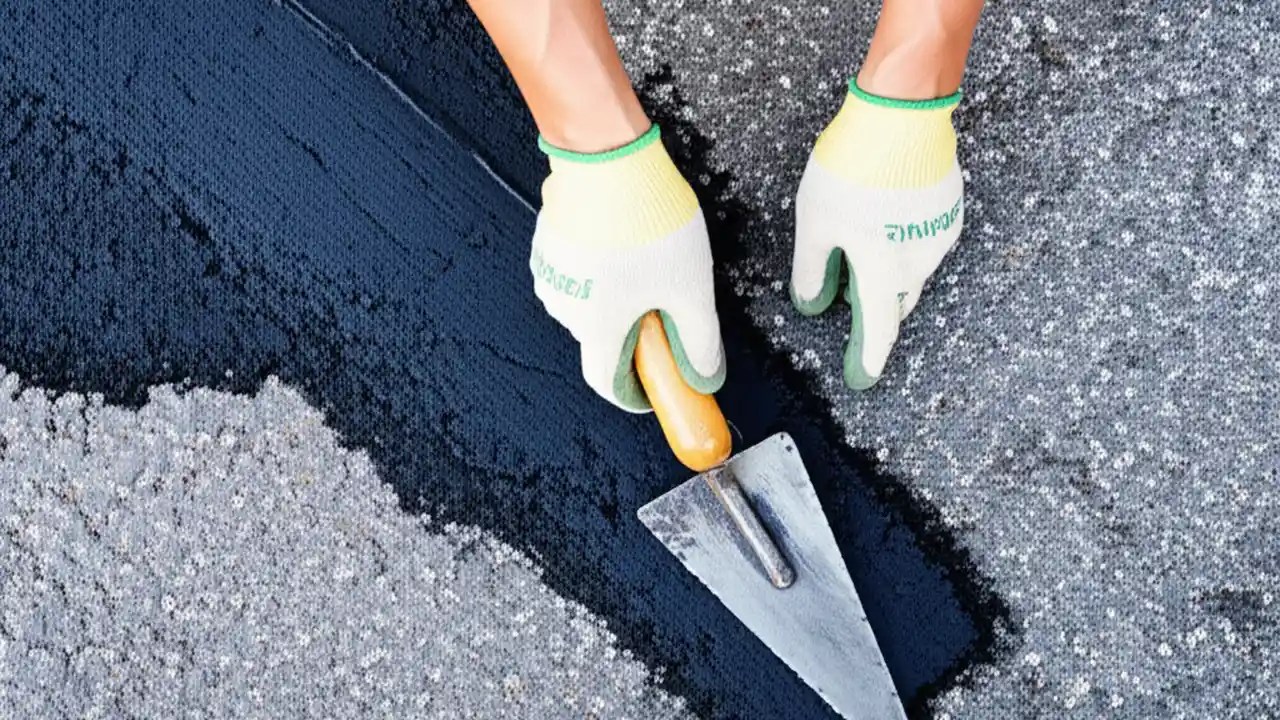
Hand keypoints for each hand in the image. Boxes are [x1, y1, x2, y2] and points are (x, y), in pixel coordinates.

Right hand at [531, 125, 724, 410]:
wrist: (606, 157)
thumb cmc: (646, 224)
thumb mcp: (690, 288)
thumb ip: (699, 340)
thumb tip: (705, 375)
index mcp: (596, 328)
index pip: (608, 382)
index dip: (634, 392)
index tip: (655, 387)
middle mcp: (565, 308)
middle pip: (604, 338)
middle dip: (636, 332)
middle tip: (668, 306)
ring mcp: (552, 272)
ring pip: (591, 300)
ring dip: (620, 296)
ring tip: (653, 262)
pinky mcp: (550, 240)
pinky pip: (579, 268)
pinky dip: (603, 267)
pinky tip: (629, 239)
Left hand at [791, 82, 963, 389]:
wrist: (902, 114)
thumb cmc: (855, 169)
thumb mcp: (815, 224)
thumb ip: (813, 270)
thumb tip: (810, 303)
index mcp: (885, 272)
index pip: (879, 331)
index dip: (868, 359)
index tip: (861, 379)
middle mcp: (920, 262)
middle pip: (895, 301)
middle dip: (873, 308)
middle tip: (846, 298)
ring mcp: (940, 235)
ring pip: (910, 270)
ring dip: (887, 271)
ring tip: (858, 244)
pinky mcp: (948, 209)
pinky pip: (922, 240)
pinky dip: (901, 242)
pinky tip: (881, 217)